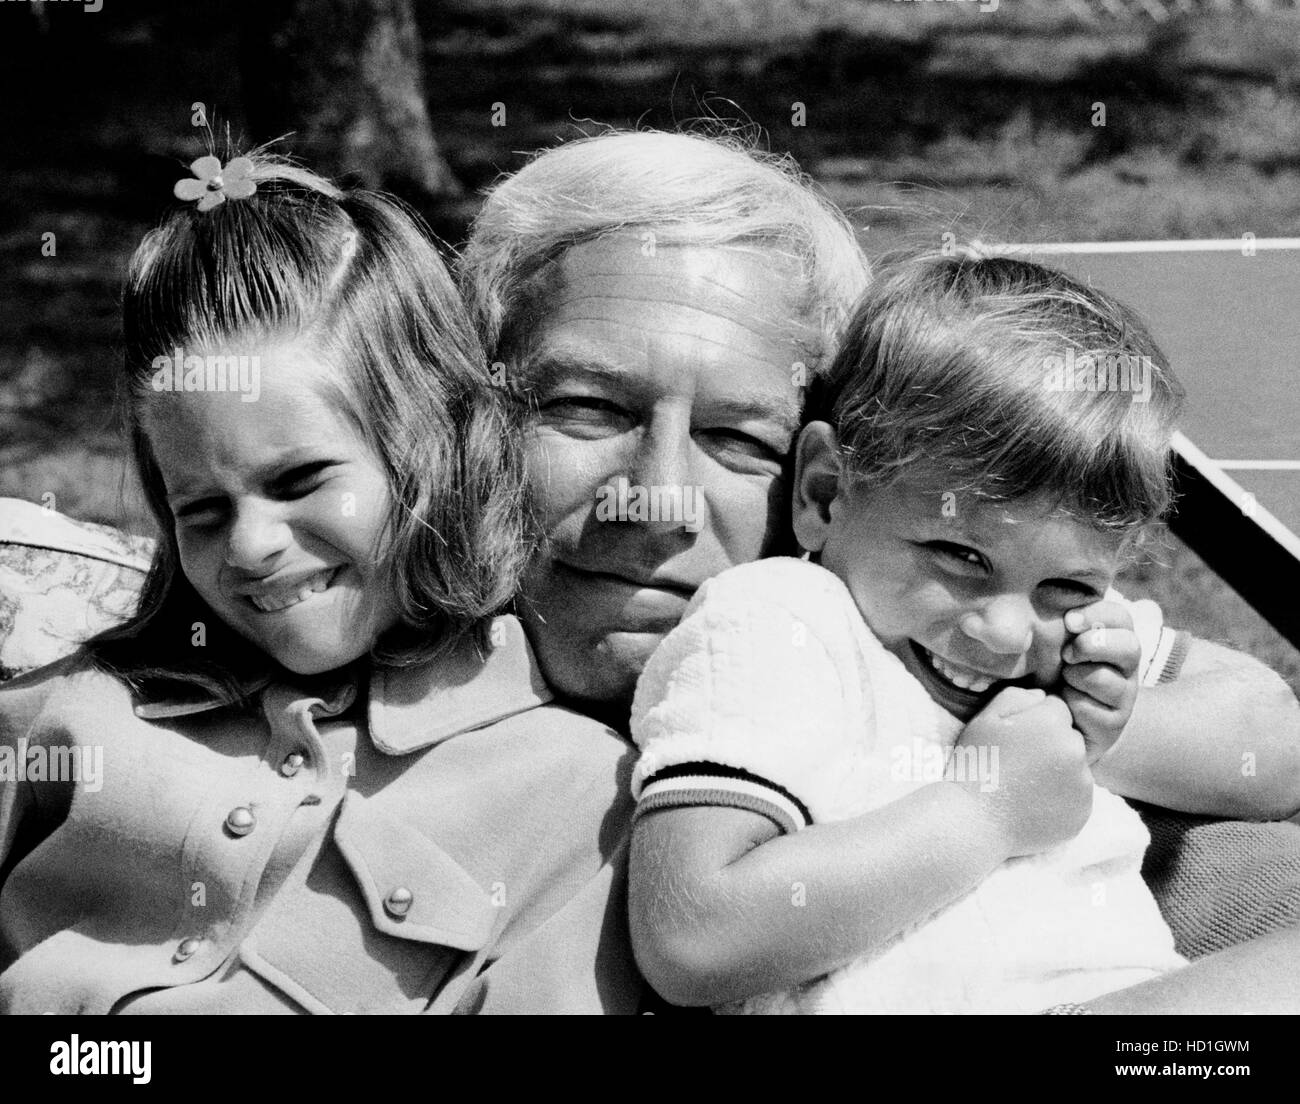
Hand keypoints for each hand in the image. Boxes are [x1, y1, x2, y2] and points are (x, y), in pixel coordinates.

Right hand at [955, 686, 1091, 857]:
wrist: (974, 822)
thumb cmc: (975, 766)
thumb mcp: (985, 718)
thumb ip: (1017, 696)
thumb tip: (1043, 696)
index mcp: (1053, 724)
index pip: (1057, 709)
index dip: (1035, 721)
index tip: (1016, 738)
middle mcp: (1076, 752)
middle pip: (1070, 738)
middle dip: (1051, 744)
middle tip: (1020, 763)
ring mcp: (1082, 787)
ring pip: (1075, 768)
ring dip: (1058, 772)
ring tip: (1025, 786)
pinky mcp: (1082, 814)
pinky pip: (1076, 797)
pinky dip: (1061, 799)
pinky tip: (1033, 804)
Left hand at [1060, 601, 1140, 763]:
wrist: (1050, 721)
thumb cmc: (1048, 672)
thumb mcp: (1051, 643)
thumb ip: (1055, 622)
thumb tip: (1044, 595)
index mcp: (1113, 638)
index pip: (1120, 616)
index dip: (1096, 614)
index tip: (1068, 620)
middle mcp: (1126, 666)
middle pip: (1130, 646)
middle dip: (1093, 645)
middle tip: (1067, 654)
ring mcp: (1124, 696)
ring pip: (1104, 679)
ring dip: (1075, 677)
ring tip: (1064, 681)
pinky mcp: (1113, 724)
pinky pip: (1090, 708)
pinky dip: (1070, 703)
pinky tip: (1064, 705)